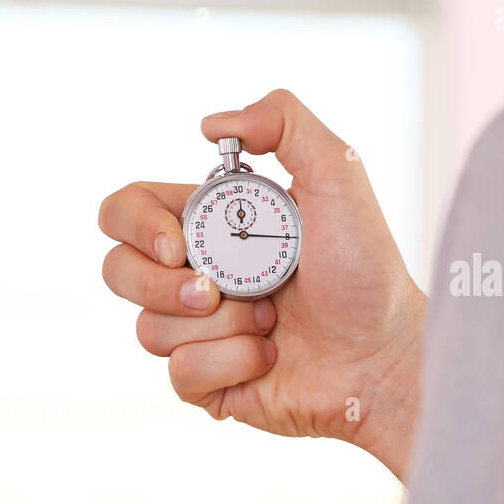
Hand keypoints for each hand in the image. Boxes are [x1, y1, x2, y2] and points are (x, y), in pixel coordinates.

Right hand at [99, 89, 424, 479]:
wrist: (385, 352)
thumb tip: (210, 124)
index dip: (135, 224)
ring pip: (148, 328)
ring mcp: (200, 331)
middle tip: (217, 290)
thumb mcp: (338, 174)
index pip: (126, 211)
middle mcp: (198, 275)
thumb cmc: (367, 269)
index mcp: (212, 225)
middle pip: (117, 271)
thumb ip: (284, 121)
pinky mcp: (209, 382)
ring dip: (218, 325)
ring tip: (271, 321)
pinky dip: (230, 363)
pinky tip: (270, 356)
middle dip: (162, 284)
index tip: (180, 246)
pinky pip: (179, 374)